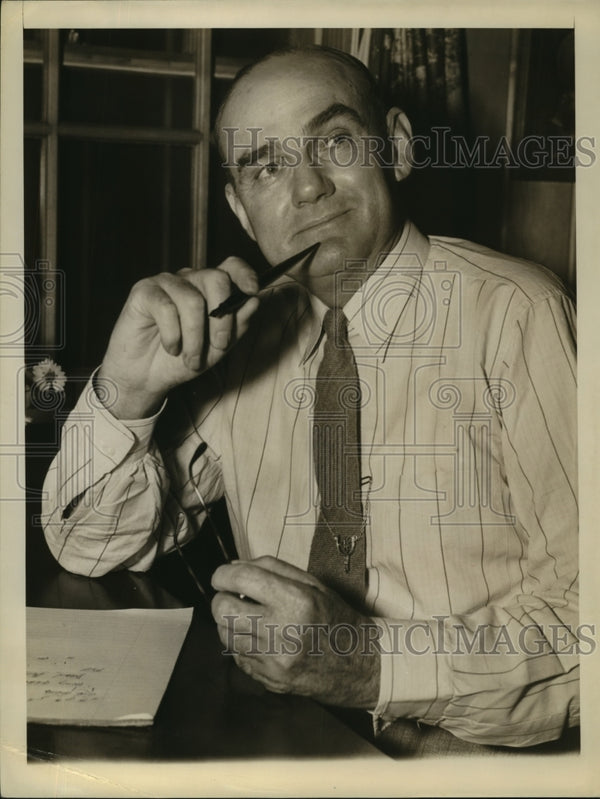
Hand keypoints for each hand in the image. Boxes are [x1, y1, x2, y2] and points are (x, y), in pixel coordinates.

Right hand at [98, 258, 259, 418]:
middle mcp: (190, 280)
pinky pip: (166, 308)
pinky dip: (173, 336)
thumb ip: (238, 325)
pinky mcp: (144, 291)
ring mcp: (167, 283)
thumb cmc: (182, 360)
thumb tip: (255, 302)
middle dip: (222, 318)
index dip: (245, 274)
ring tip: (191, 359)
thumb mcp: (218, 348)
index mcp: (211, 289)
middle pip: (216, 279)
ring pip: (192, 300)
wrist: (147, 377)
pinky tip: (171, 348)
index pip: (231, 267)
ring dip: (195, 338)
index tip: (252, 291)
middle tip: (219, 345)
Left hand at [211, 556, 380, 707]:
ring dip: (228, 622)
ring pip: (226, 635)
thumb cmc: (333, 616)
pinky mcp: (270, 680)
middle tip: (229, 596)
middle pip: (224, 610)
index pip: (242, 579)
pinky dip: (240, 644)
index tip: (221, 576)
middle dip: (220, 599)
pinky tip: (257, 638)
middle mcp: (283, 631)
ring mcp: (275, 660)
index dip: (223, 574)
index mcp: (296, 600)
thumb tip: (232, 566)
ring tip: (245, 617)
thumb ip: (271, 568)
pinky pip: (237, 657)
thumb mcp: (311, 583)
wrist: (357, 663)